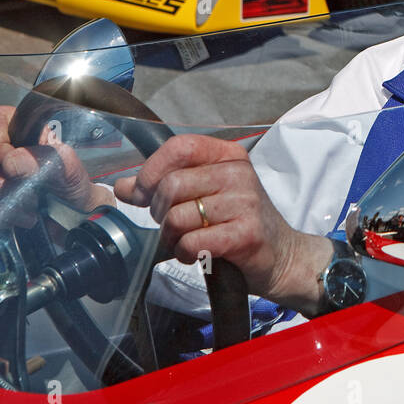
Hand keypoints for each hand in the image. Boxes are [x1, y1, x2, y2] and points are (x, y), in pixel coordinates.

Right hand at [0, 105, 106, 225]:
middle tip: (30, 199)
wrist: (69, 209)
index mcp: (14, 125)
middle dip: (1, 185)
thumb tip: (11, 161)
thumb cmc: (68, 181)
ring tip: (27, 213)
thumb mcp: (68, 168)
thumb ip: (46, 159)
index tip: (19, 171)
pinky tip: (7, 217)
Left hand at [113, 135, 332, 311]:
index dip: (152, 170)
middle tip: (172, 224)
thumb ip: (165, 185)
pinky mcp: (245, 234)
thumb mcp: (207, 193)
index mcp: (229, 156)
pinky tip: (196, 253)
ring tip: (186, 240)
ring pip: (178, 216)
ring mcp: (245, 203)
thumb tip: (122, 187)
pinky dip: (184, 252)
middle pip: (172, 185)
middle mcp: (239, 174)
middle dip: (159, 211)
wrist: (282, 255)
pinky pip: (192, 241)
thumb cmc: (240, 222)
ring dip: (172, 236)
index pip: (180, 147)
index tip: (142, 192)